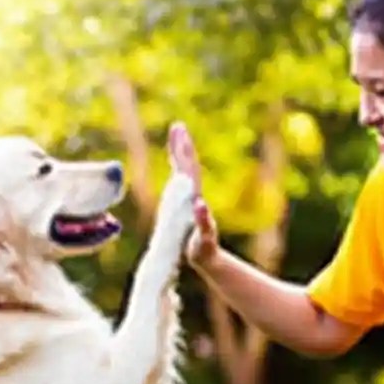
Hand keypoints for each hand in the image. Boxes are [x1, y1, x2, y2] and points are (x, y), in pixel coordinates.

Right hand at [167, 122, 218, 268]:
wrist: (209, 257)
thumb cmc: (204, 250)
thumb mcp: (204, 237)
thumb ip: (203, 221)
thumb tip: (200, 203)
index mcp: (195, 198)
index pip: (189, 170)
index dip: (183, 152)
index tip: (179, 135)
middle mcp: (193, 194)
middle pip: (188, 165)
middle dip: (182, 146)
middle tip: (177, 126)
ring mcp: (189, 197)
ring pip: (185, 169)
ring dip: (180, 151)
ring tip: (176, 133)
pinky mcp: (184, 202)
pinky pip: (180, 179)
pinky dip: (177, 165)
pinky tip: (174, 159)